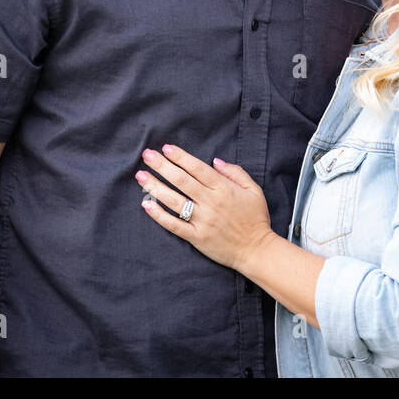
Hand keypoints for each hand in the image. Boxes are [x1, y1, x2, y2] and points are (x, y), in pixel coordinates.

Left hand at [137, 143, 272, 273]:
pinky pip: (173, 225)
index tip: (166, 148)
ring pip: (174, 201)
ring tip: (141, 176)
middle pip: (181, 180)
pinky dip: (159, 215)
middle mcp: (211, 202)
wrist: (256, 250)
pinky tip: (146, 205)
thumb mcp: (254, 190)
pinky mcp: (196, 237)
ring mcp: (202, 220)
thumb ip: (236, 173)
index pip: (198, 168)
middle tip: (147, 155)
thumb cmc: (256, 218)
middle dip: (162, 166)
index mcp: (224, 189)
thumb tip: (216, 161)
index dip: (181, 157)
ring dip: (155, 187)